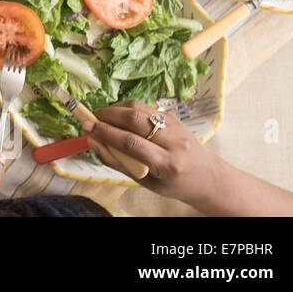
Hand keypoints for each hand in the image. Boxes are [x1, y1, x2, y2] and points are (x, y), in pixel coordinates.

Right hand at [85, 101, 217, 204]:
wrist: (205, 176)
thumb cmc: (172, 183)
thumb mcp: (145, 182)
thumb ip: (118, 162)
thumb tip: (93, 142)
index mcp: (168, 164)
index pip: (131, 143)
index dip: (106, 133)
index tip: (87, 128)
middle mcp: (174, 142)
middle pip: (135, 120)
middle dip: (108, 115)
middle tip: (91, 118)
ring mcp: (176, 127)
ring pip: (140, 108)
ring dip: (116, 108)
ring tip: (102, 115)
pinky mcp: (173, 117)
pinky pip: (146, 108)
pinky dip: (127, 108)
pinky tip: (117, 115)